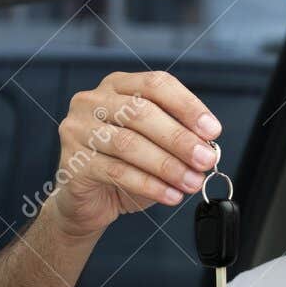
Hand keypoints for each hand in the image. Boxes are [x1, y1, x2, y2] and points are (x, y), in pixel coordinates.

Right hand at [46, 69, 222, 237]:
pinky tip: (170, 195)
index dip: (187, 106)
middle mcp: (93, 101)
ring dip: (168, 165)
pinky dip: (150, 185)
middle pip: (142, 112)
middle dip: (179, 138)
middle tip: (205, 160)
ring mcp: (78, 130)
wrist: (87, 202)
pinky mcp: (73, 162)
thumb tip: (207, 147)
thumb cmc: (124, 168)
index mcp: (118, 86)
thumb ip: (177, 140)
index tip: (212, 130)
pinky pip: (117, 172)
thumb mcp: (156, 147)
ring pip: (130, 144)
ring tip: (192, 182)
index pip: (156, 84)